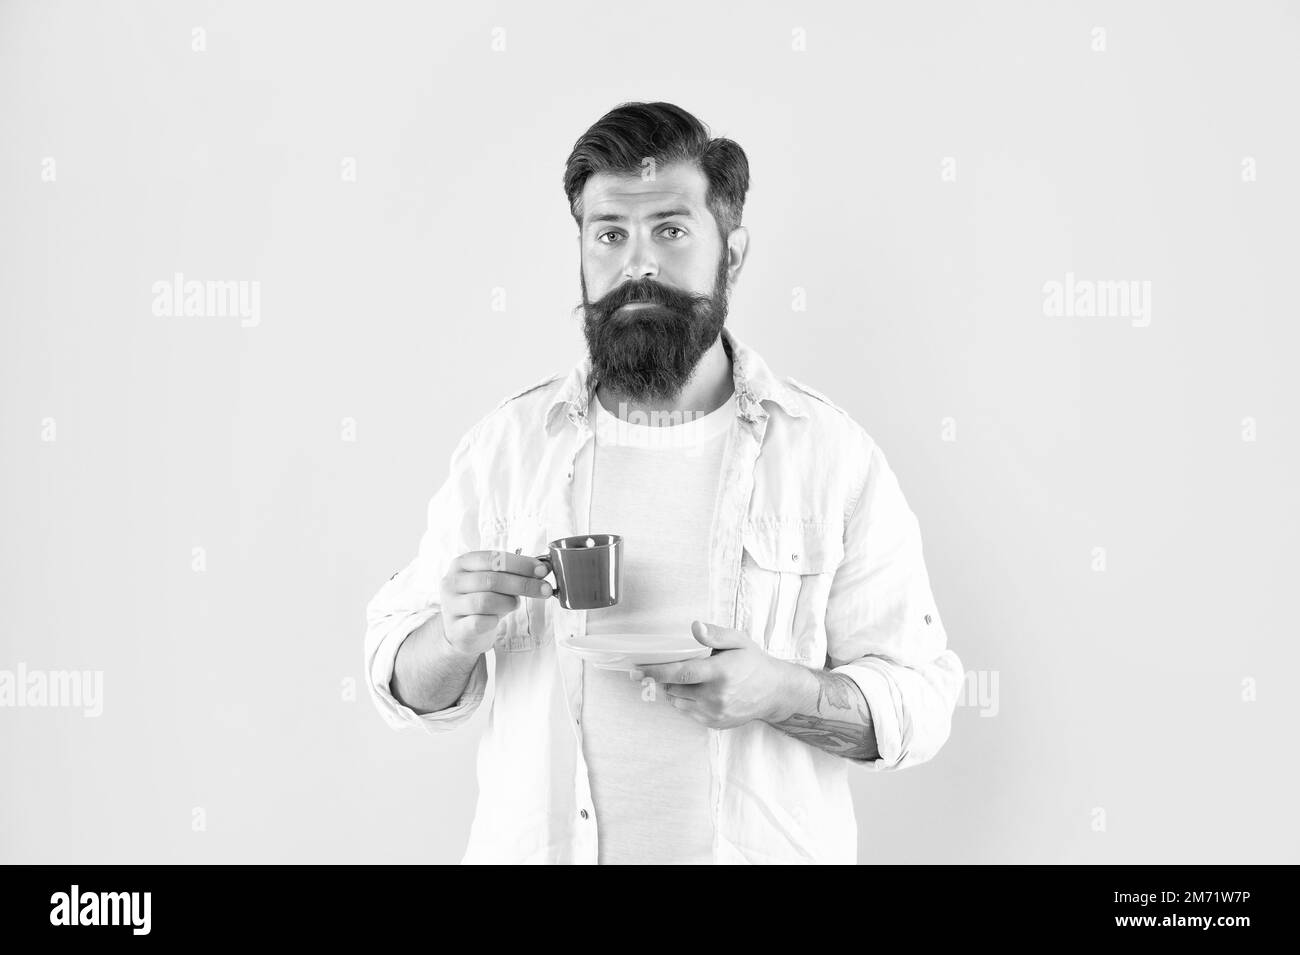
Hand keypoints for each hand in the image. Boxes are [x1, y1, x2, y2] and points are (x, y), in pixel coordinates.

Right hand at [439, 551, 551, 656]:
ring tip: (514, 604)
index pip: (493, 558)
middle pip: (492, 580)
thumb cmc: (481, 601)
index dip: (520, 564)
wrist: (461, 632)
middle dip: (523, 584)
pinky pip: (479, 622)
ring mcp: (451, 605)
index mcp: (462, 563)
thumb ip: (515, 574)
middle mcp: (452, 581)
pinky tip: (497, 619)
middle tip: (544, 589)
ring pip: (485, 601)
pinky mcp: (455, 628)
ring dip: (508, 603)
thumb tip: (544, 568)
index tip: (542, 570)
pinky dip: (494, 620)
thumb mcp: (495, 583)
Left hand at [632, 621, 796, 728]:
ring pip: (677, 702)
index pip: (680, 673)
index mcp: (720, 673)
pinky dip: (683, 701)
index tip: (637, 670)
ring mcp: (714, 713)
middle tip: (655, 669)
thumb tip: (694, 627)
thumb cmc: (754, 663)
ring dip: (672, 690)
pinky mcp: (714, 723)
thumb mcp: (738, 641)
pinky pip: (687, 712)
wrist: (775, 692)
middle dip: (661, 679)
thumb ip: (714, 634)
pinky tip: (694, 691)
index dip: (655, 672)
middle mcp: (715, 696)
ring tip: (682, 678)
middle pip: (674, 688)